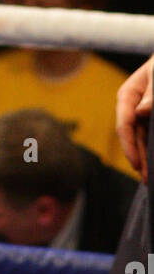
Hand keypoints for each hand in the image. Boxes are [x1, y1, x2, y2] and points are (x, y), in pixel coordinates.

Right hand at [116, 53, 152, 180]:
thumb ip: (151, 94)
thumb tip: (141, 111)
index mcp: (127, 96)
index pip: (124, 124)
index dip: (128, 146)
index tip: (136, 164)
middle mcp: (132, 107)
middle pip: (132, 137)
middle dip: (138, 158)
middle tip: (147, 179)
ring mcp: (142, 114)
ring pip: (141, 140)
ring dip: (145, 157)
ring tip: (150, 177)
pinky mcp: (151, 119)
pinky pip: (149, 136)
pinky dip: (151, 149)